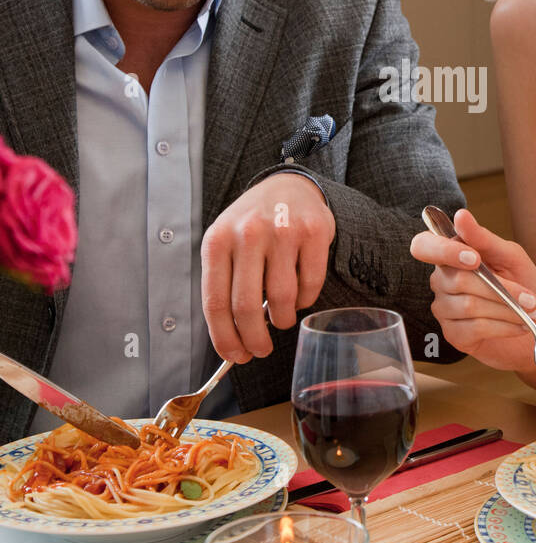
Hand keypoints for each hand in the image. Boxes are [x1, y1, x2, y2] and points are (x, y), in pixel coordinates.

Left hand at [201, 174, 334, 363]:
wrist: (286, 186)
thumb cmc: (252, 225)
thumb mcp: (226, 244)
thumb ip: (224, 284)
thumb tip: (231, 339)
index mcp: (218, 240)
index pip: (216, 303)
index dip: (225, 338)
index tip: (234, 356)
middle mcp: (248, 233)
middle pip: (247, 307)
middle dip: (254, 340)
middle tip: (260, 350)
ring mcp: (282, 231)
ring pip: (282, 299)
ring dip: (282, 320)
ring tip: (281, 317)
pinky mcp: (314, 232)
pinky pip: (310, 285)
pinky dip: (305, 300)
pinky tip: (299, 295)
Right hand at [409, 207, 535, 374]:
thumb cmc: (523, 283)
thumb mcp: (509, 256)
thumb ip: (484, 238)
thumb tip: (460, 215)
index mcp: (450, 255)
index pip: (424, 247)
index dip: (444, 251)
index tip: (475, 258)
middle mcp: (441, 281)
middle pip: (459, 281)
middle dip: (501, 289)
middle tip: (530, 298)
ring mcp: (444, 309)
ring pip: (470, 306)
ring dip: (507, 309)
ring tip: (531, 312)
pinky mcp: (454, 335)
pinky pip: (476, 328)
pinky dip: (504, 326)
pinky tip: (520, 326)